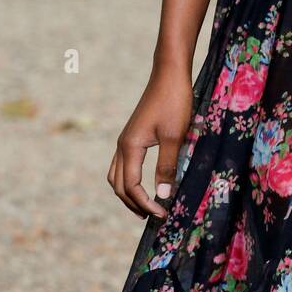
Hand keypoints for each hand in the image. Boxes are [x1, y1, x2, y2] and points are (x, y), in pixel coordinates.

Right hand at [107, 60, 192, 220]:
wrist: (169, 74)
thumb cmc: (174, 102)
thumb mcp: (174, 137)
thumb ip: (166, 166)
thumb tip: (162, 197)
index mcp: (130, 147)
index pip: (131, 187)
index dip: (146, 204)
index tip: (163, 214)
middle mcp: (122, 145)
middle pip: (119, 185)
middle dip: (134, 204)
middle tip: (154, 217)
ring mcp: (125, 139)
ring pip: (117, 175)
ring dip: (128, 194)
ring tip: (146, 207)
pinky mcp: (133, 135)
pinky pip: (123, 164)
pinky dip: (129, 180)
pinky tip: (145, 182)